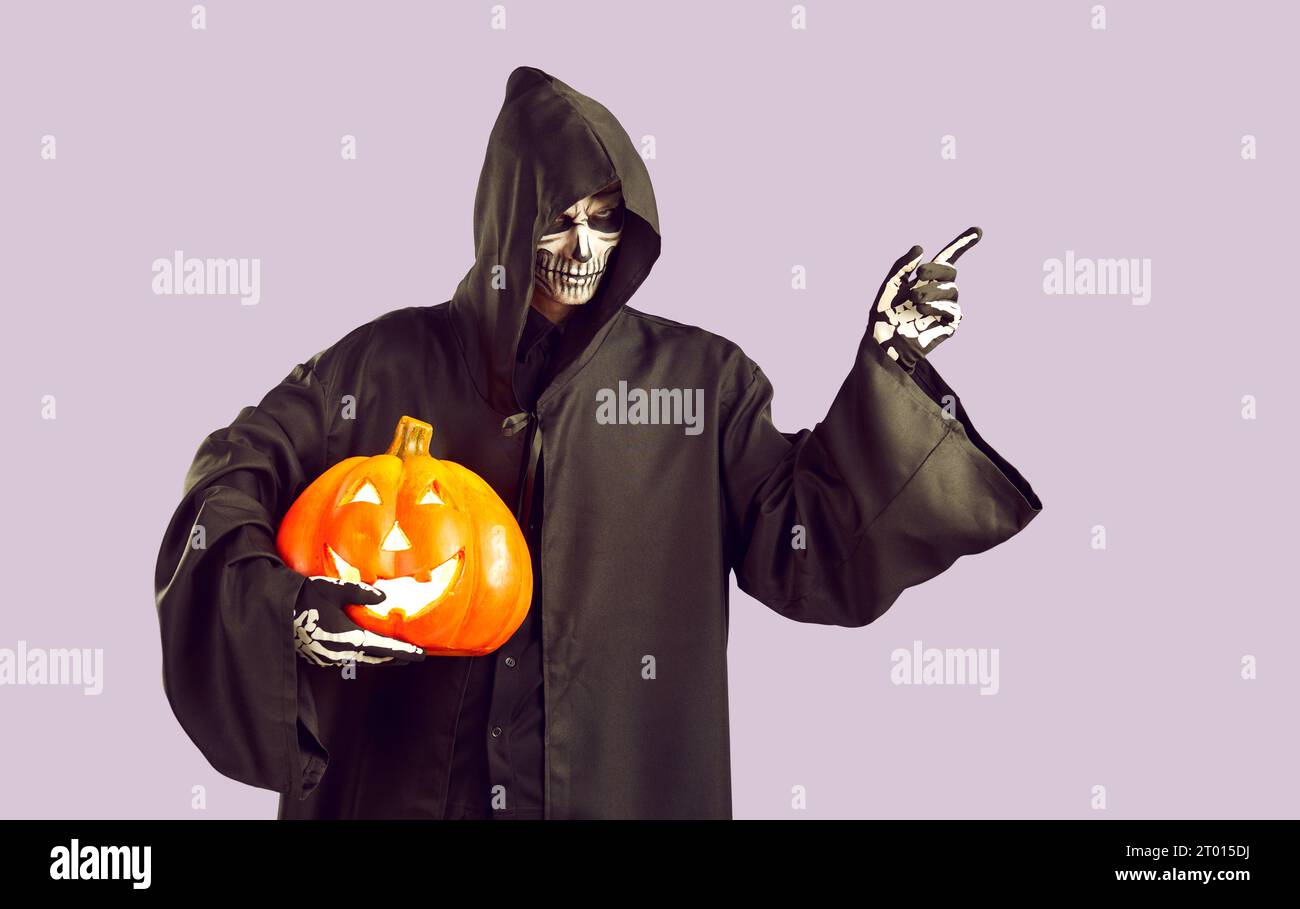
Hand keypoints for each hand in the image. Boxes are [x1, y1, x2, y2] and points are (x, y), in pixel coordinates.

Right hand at [292, 576, 424, 667]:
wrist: (272, 609)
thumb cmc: (303, 596)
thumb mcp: (334, 589)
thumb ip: (360, 593)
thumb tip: (382, 597)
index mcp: (348, 637)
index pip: (383, 648)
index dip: (403, 652)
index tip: (420, 655)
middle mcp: (340, 652)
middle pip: (374, 658)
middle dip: (394, 658)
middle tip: (412, 656)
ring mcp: (328, 658)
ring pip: (360, 660)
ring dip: (378, 658)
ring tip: (393, 655)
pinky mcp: (318, 657)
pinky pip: (346, 658)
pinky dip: (360, 655)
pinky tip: (364, 648)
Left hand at [867, 226, 981, 371]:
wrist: (883, 342)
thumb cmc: (884, 315)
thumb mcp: (890, 286)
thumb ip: (902, 266)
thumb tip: (921, 247)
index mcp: (926, 279)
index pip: (948, 258)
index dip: (963, 244)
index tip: (978, 231)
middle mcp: (939, 291)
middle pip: (951, 271)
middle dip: (937, 270)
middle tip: (919, 275)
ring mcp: (945, 307)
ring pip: (952, 290)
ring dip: (932, 291)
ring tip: (914, 300)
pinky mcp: (949, 324)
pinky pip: (953, 310)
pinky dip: (938, 306)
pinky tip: (922, 309)